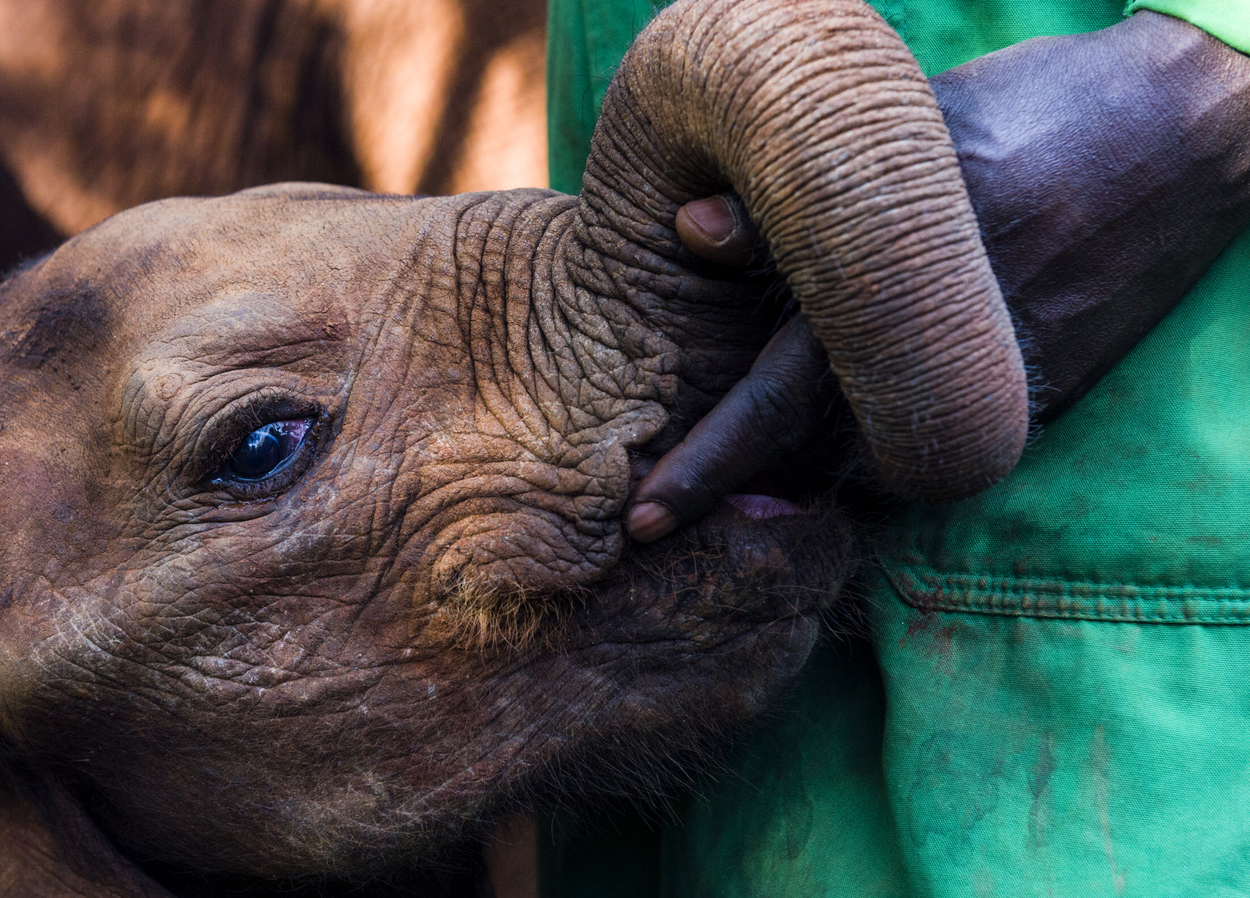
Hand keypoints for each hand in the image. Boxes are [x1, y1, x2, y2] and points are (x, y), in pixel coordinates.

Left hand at [628, 11, 1249, 541]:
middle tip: (647, 529)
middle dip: (727, 494)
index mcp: (896, 309)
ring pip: (867, 466)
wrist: (1177, 140)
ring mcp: (990, 397)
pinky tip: (808, 466)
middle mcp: (940, 370)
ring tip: (723, 503)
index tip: (639, 513)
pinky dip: (866, 461)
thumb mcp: (904, 146)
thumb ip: (793, 208)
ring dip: (793, 483)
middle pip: (810, 455)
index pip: (775, 409)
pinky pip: (932, 452)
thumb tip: (689, 232)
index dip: (705, 468)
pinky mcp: (1034, 403)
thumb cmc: (1020, 119)